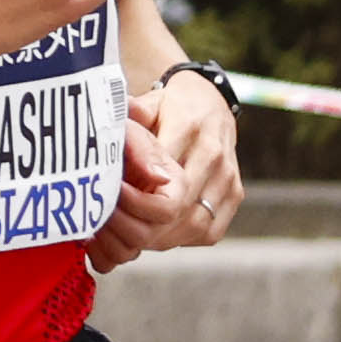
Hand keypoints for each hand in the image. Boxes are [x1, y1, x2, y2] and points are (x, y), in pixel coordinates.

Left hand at [93, 78, 241, 269]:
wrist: (210, 102)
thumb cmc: (170, 105)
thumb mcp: (147, 102)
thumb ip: (130, 117)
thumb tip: (112, 132)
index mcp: (189, 128)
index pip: (160, 178)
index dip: (129, 198)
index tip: (105, 201)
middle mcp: (215, 157)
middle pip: (176, 209)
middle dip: (138, 223)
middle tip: (111, 224)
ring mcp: (229, 179)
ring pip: (192, 227)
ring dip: (156, 237)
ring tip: (127, 234)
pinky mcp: (235, 195)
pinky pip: (209, 232)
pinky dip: (180, 239)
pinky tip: (156, 234)